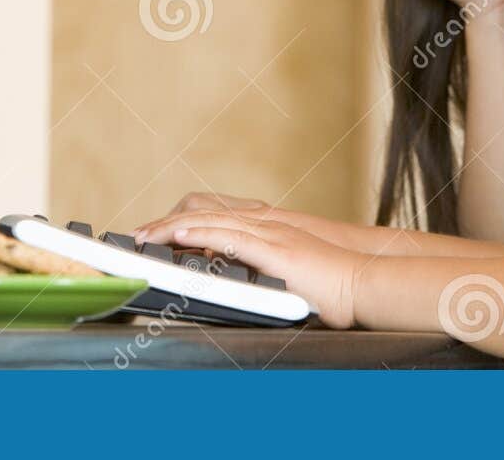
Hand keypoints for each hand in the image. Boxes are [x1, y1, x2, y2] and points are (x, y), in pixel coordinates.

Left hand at [135, 208, 365, 327]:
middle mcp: (267, 226)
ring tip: (145, 235)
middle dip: (168, 225)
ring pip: (211, 222)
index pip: (216, 220)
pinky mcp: (275, 250)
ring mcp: (271, 235)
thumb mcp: (290, 277)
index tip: (156, 235)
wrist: (364, 284)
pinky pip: (229, 237)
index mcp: (269, 231)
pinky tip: (179, 236)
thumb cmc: (334, 288)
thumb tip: (238, 282)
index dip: (183, 225)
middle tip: (138, 234)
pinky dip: (201, 234)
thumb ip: (265, 274)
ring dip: (173, 227)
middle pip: (206, 215)